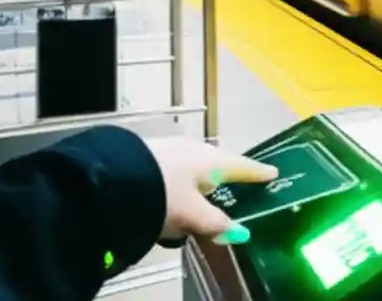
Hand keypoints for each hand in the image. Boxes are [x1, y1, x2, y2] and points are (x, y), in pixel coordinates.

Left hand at [145, 136, 277, 244]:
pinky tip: (172, 193)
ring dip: (199, 180)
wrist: (109, 179)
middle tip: (235, 186)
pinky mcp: (147, 156)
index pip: (241, 166)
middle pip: (216, 163)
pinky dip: (179, 182)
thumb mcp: (192, 215)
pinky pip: (173, 171)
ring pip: (193, 167)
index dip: (257, 172)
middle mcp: (193, 149)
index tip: (272, 173)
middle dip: (225, 175)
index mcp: (210, 159)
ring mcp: (168, 149)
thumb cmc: (161, 194)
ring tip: (202, 196)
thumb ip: (216, 223)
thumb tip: (241, 232)